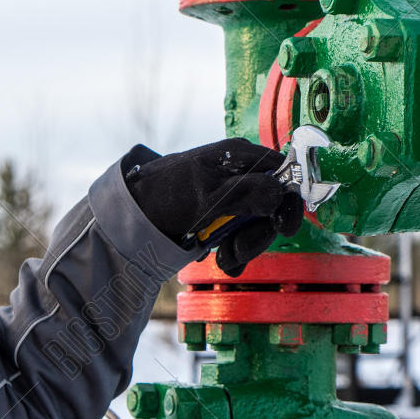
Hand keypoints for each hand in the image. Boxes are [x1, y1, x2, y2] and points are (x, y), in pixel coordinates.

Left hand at [126, 137, 305, 276]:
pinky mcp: (219, 215)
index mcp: (240, 157)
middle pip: (270, 206)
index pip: (282, 174)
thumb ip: (248, 193)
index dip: (288, 202)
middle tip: (236, 253)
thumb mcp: (209, 196)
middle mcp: (238, 174)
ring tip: (223, 261)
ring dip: (242, 248)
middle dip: (257, 235)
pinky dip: (231, 251)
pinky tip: (216, 260)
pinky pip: (237, 234)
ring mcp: (229, 196)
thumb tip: (281, 192)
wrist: (131, 215)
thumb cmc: (167, 197)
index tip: (283, 228)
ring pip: (254, 224)